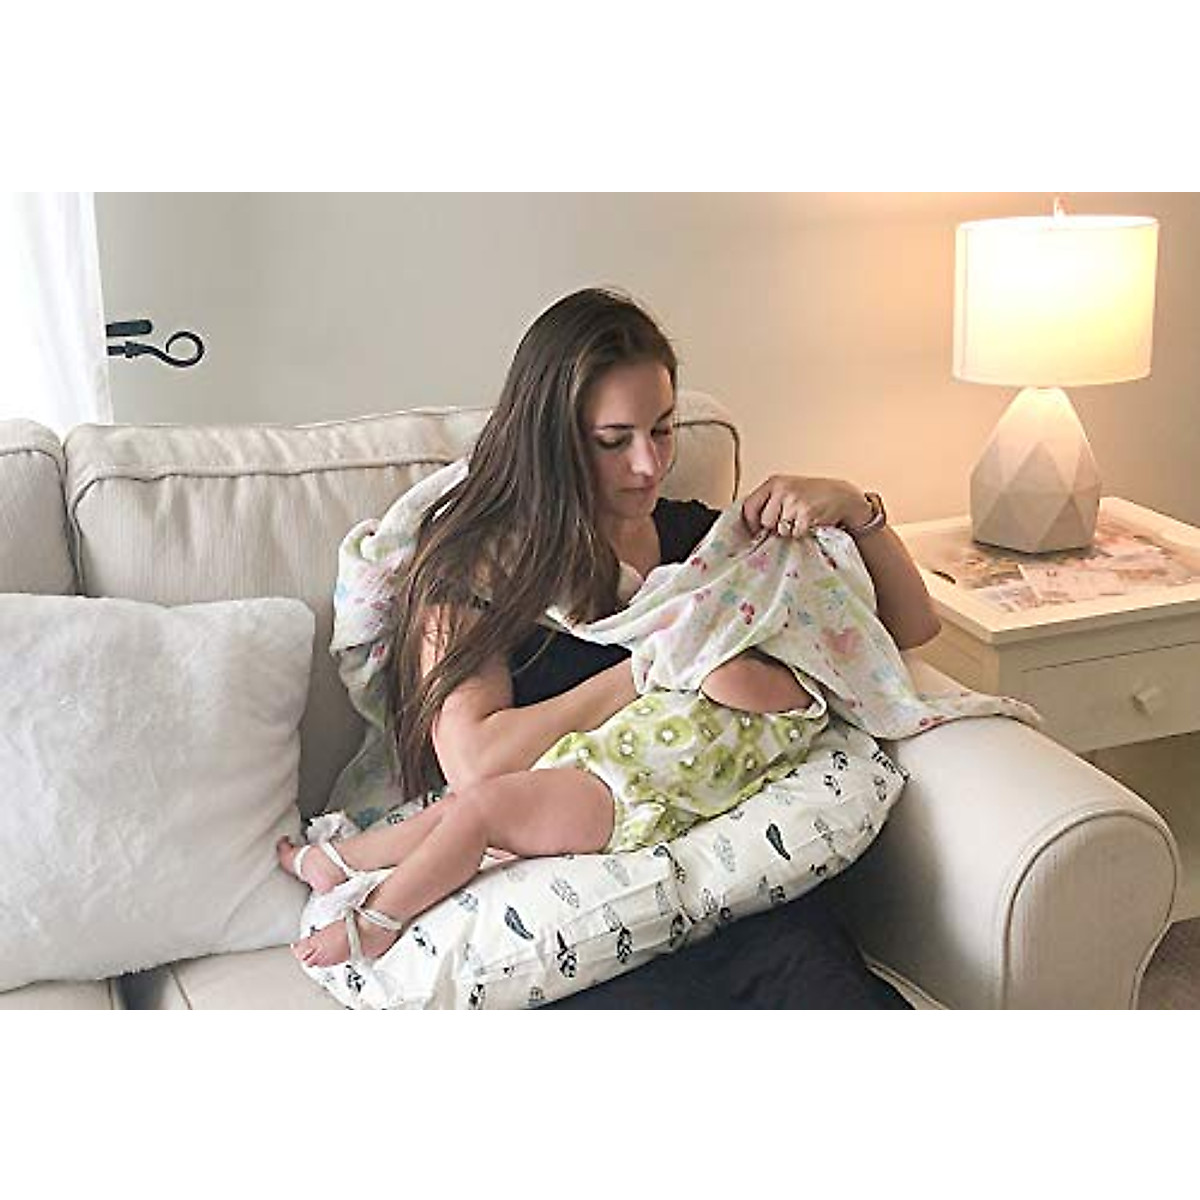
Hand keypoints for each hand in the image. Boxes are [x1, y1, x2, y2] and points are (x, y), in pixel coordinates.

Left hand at [740, 475, 871, 538]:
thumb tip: (751, 524)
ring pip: (780, 530)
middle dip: (775, 526)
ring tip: (800, 519)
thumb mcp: (787, 489)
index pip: (749, 506)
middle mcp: (782, 489)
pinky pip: (795, 534)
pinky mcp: (806, 514)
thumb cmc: (812, 495)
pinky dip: (802, 533)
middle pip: (765, 521)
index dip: (751, 522)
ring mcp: (794, 501)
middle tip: (790, 519)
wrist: (842, 495)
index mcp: (774, 482)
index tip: (756, 529)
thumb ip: (769, 501)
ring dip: (790, 530)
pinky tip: (810, 523)